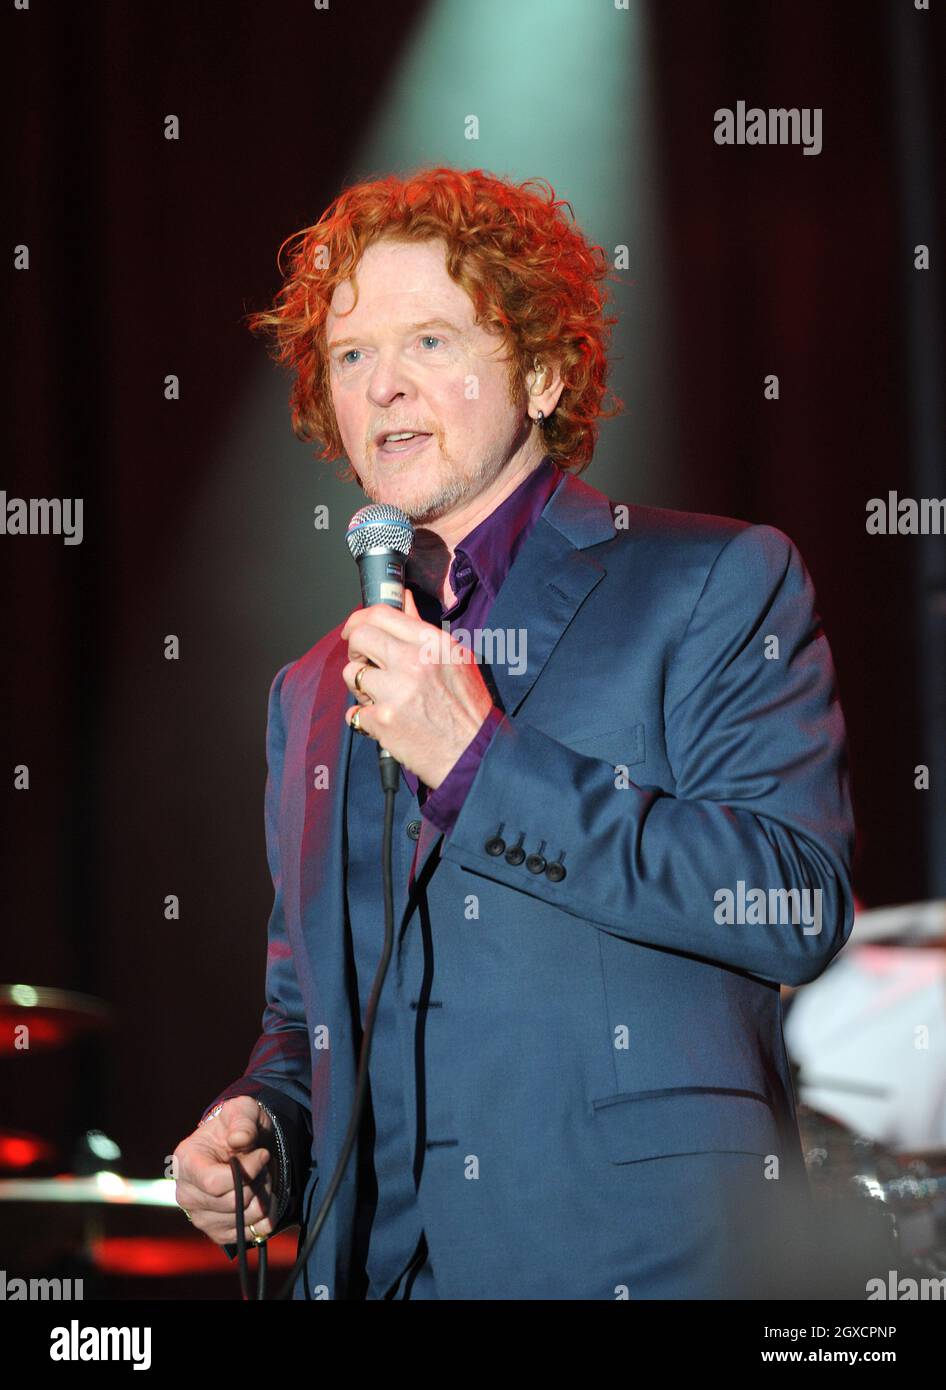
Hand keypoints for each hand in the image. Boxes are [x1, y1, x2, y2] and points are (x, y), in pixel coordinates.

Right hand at [172, 1096, 278, 1246]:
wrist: (241, 1145)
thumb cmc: (238, 1126)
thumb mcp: (242, 1111)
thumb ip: (242, 1121)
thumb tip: (239, 1140)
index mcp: (185, 1162)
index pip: (214, 1183)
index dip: (245, 1172)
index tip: (262, 1153)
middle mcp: (186, 1194)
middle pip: (231, 1203)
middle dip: (258, 1183)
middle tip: (263, 1165)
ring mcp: (199, 1216)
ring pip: (244, 1219)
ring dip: (263, 1197)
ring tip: (261, 1178)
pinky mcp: (217, 1231)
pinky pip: (251, 1233)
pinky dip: (266, 1216)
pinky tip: (263, 1196)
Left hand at [340, 588, 495, 788]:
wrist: (474, 754)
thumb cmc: (468, 709)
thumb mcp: (454, 659)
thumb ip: (422, 629)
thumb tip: (404, 599)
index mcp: (433, 643)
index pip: (382, 614)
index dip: (359, 618)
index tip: (353, 628)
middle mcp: (414, 661)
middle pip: (359, 637)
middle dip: (356, 651)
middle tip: (366, 664)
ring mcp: (396, 691)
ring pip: (352, 674)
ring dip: (360, 687)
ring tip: (381, 698)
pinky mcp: (383, 720)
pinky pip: (353, 713)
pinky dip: (364, 720)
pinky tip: (384, 723)